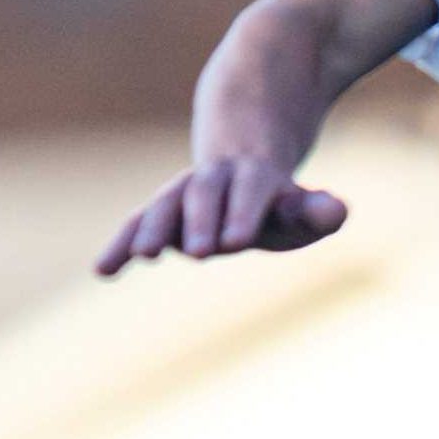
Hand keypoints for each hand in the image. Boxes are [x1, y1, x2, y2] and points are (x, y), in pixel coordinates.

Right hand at [95, 150, 349, 273]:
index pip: (252, 191)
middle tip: (200, 253)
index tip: (238, 242)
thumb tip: (336, 210)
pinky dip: (119, 245)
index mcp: (254, 177)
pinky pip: (136, 225)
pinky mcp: (159, 215)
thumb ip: (319, 211)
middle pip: (206, 193)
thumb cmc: (279, 205)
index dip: (245, 212)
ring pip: (165, 204)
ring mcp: (182, 195)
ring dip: (153, 228)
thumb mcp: (304, 208)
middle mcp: (214, 180)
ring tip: (142, 256)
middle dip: (201, 220)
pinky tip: (102, 271)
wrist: (239, 167)